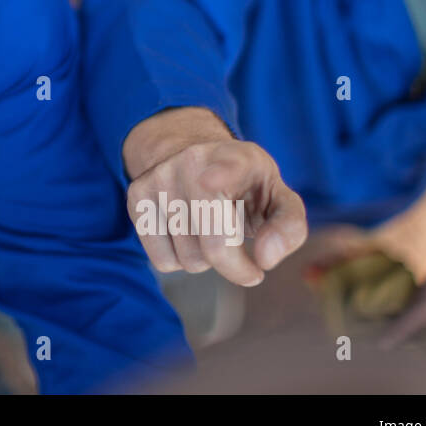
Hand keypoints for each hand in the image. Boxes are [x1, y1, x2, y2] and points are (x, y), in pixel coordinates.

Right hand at [123, 106, 307, 286]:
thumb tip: (265, 260)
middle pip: (215, 243)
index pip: (229, 166)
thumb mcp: (278, 199)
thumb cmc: (246, 187)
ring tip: (211, 233)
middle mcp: (193, 161)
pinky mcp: (136, 195)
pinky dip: (180, 261)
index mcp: (238, 157)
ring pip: (189, 259)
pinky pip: (163, 260)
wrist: (195, 157)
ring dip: (207, 261)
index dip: (221, 175)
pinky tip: (187, 235)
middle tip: (249, 268)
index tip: (210, 181)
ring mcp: (160, 177)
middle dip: (236, 267)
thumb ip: (288, 228)